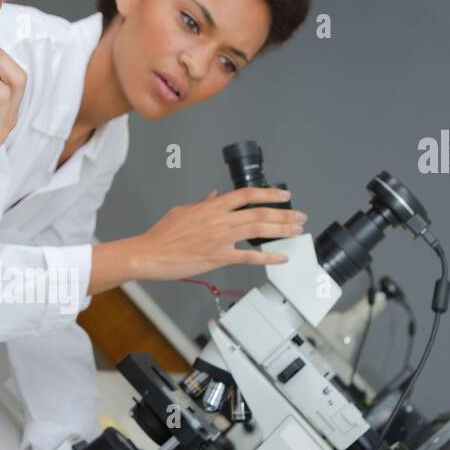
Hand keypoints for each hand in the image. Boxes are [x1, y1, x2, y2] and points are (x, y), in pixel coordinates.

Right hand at [130, 186, 307, 281]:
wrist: (150, 253)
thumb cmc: (163, 234)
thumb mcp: (183, 210)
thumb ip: (203, 203)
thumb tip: (215, 196)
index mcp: (212, 206)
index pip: (247, 194)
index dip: (269, 193)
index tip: (283, 194)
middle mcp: (220, 219)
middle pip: (260, 213)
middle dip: (284, 214)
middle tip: (299, 216)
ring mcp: (221, 238)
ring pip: (259, 231)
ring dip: (282, 230)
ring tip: (297, 231)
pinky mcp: (219, 257)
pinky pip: (249, 257)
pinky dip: (268, 257)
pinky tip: (281, 257)